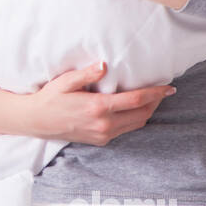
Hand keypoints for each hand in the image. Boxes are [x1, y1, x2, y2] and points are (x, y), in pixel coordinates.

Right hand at [22, 61, 176, 144]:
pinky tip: (134, 109)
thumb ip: (87, 73)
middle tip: (163, 90)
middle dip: (156, 102)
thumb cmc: (49, 98)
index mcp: (98, 108)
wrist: (36, 122)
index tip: (169, 87)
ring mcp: (103, 135)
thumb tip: (105, 65)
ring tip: (152, 98)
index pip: (136, 100)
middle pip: (142, 114)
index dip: (156, 93)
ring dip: (147, 111)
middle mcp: (104, 124)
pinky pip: (126, 130)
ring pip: (136, 124)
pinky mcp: (100, 140)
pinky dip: (135, 119)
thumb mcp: (65, 82)